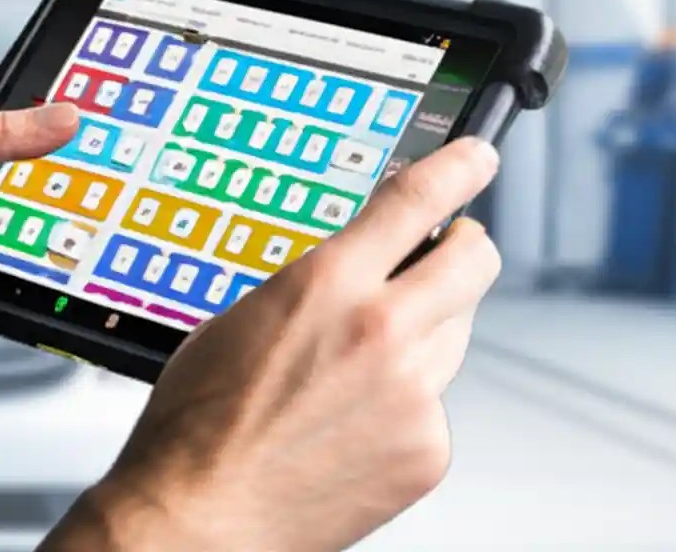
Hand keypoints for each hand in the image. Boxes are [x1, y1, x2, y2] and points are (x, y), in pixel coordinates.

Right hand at [42, 138, 500, 551]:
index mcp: (327, 285)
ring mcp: (414, 395)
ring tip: (364, 364)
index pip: (418, 201)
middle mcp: (382, 332)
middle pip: (473, 259)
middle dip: (464, 245)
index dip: (459, 168)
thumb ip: (314, 285)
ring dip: (427, 329)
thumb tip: (356, 267)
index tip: (476, 159)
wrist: (199, 515)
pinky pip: (437, 403)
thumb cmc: (199, 425)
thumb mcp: (240, 320)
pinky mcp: (427, 450)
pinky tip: (357, 422)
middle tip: (446, 251)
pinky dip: (409, 404)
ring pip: (456, 333)